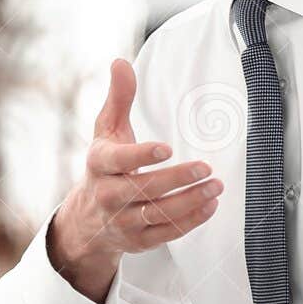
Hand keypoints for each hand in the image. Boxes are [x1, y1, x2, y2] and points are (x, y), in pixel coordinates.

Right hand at [47, 59, 221, 299]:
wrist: (86, 219)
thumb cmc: (104, 165)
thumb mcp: (107, 130)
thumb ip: (119, 98)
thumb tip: (120, 62)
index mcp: (99, 164)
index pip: (117, 161)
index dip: (141, 156)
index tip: (166, 148)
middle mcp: (107, 195)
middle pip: (142, 189)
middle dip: (175, 180)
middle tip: (205, 168)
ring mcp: (122, 221)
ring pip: (157, 214)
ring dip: (189, 202)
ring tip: (216, 186)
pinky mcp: (137, 241)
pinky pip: (165, 234)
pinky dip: (190, 222)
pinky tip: (210, 205)